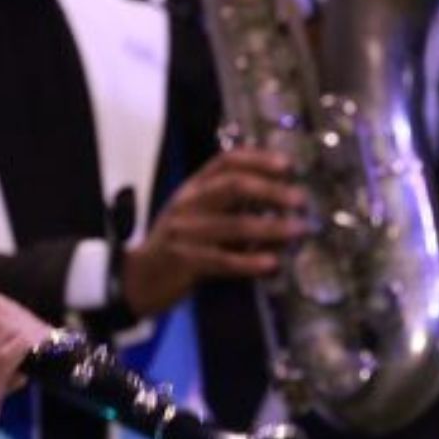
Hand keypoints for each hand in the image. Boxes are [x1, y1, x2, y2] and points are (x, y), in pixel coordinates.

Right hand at [120, 147, 310, 315]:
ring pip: (234, 225)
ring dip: (272, 227)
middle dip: (271, 191)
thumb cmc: (180, 245)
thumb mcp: (200, 217)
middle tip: (300, 200)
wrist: (139, 278)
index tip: (287, 166)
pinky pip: (224, 260)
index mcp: (193, 187)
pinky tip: (272, 264)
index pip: (226, 161)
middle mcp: (188, 203)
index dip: (258, 160)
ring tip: (298, 231)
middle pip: (234, 186)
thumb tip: (284, 207)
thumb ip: (234, 208)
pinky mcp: (185, 261)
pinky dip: (251, 261)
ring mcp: (185, 232)